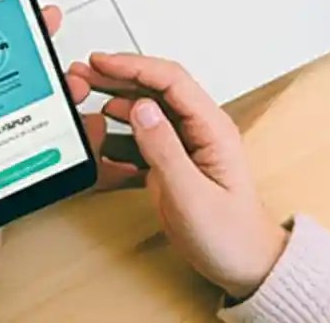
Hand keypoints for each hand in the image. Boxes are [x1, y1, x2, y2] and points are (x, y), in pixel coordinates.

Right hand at [66, 54, 287, 299]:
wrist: (246, 266)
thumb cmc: (232, 236)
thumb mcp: (192, 195)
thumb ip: (164, 149)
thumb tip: (140, 107)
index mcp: (212, 128)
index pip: (170, 80)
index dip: (133, 66)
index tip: (101, 63)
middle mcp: (199, 129)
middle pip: (155, 88)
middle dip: (116, 76)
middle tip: (82, 74)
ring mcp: (185, 145)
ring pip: (145, 109)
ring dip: (113, 101)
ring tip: (84, 97)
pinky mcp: (173, 162)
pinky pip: (142, 136)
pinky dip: (118, 133)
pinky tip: (99, 137)